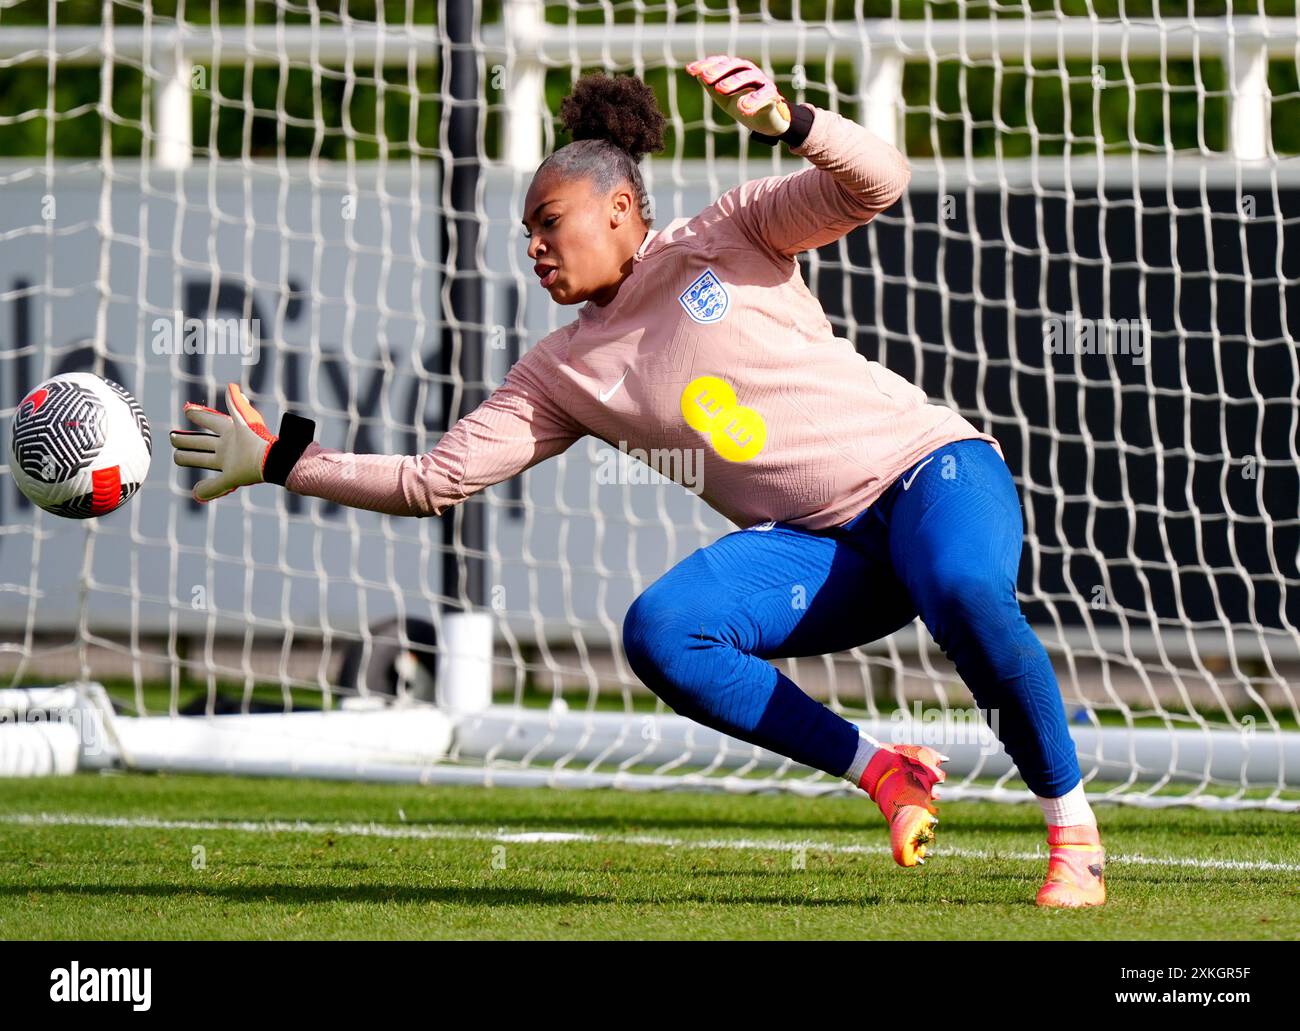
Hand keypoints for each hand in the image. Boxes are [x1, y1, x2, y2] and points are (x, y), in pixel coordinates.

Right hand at [170, 383, 278, 502]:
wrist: (273, 460)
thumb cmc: (259, 439)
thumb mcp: (246, 419)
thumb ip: (236, 405)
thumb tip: (231, 386)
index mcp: (230, 432)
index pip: (210, 422)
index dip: (199, 416)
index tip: (187, 410)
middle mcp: (227, 447)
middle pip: (202, 443)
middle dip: (188, 440)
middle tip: (172, 437)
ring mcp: (229, 463)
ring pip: (203, 460)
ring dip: (190, 459)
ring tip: (176, 457)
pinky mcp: (231, 478)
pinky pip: (216, 485)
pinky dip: (206, 490)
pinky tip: (197, 493)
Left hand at [686, 55, 791, 136]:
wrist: (765, 121)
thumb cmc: (743, 105)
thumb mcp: (723, 98)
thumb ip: (711, 88)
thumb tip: (698, 75)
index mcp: (737, 71)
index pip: (721, 63)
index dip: (706, 65)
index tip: (690, 70)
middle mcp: (750, 72)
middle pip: (735, 66)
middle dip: (719, 71)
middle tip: (706, 78)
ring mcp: (762, 82)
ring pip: (750, 76)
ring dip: (734, 81)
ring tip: (720, 90)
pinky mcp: (772, 96)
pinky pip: (765, 94)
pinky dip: (755, 100)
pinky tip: (744, 107)